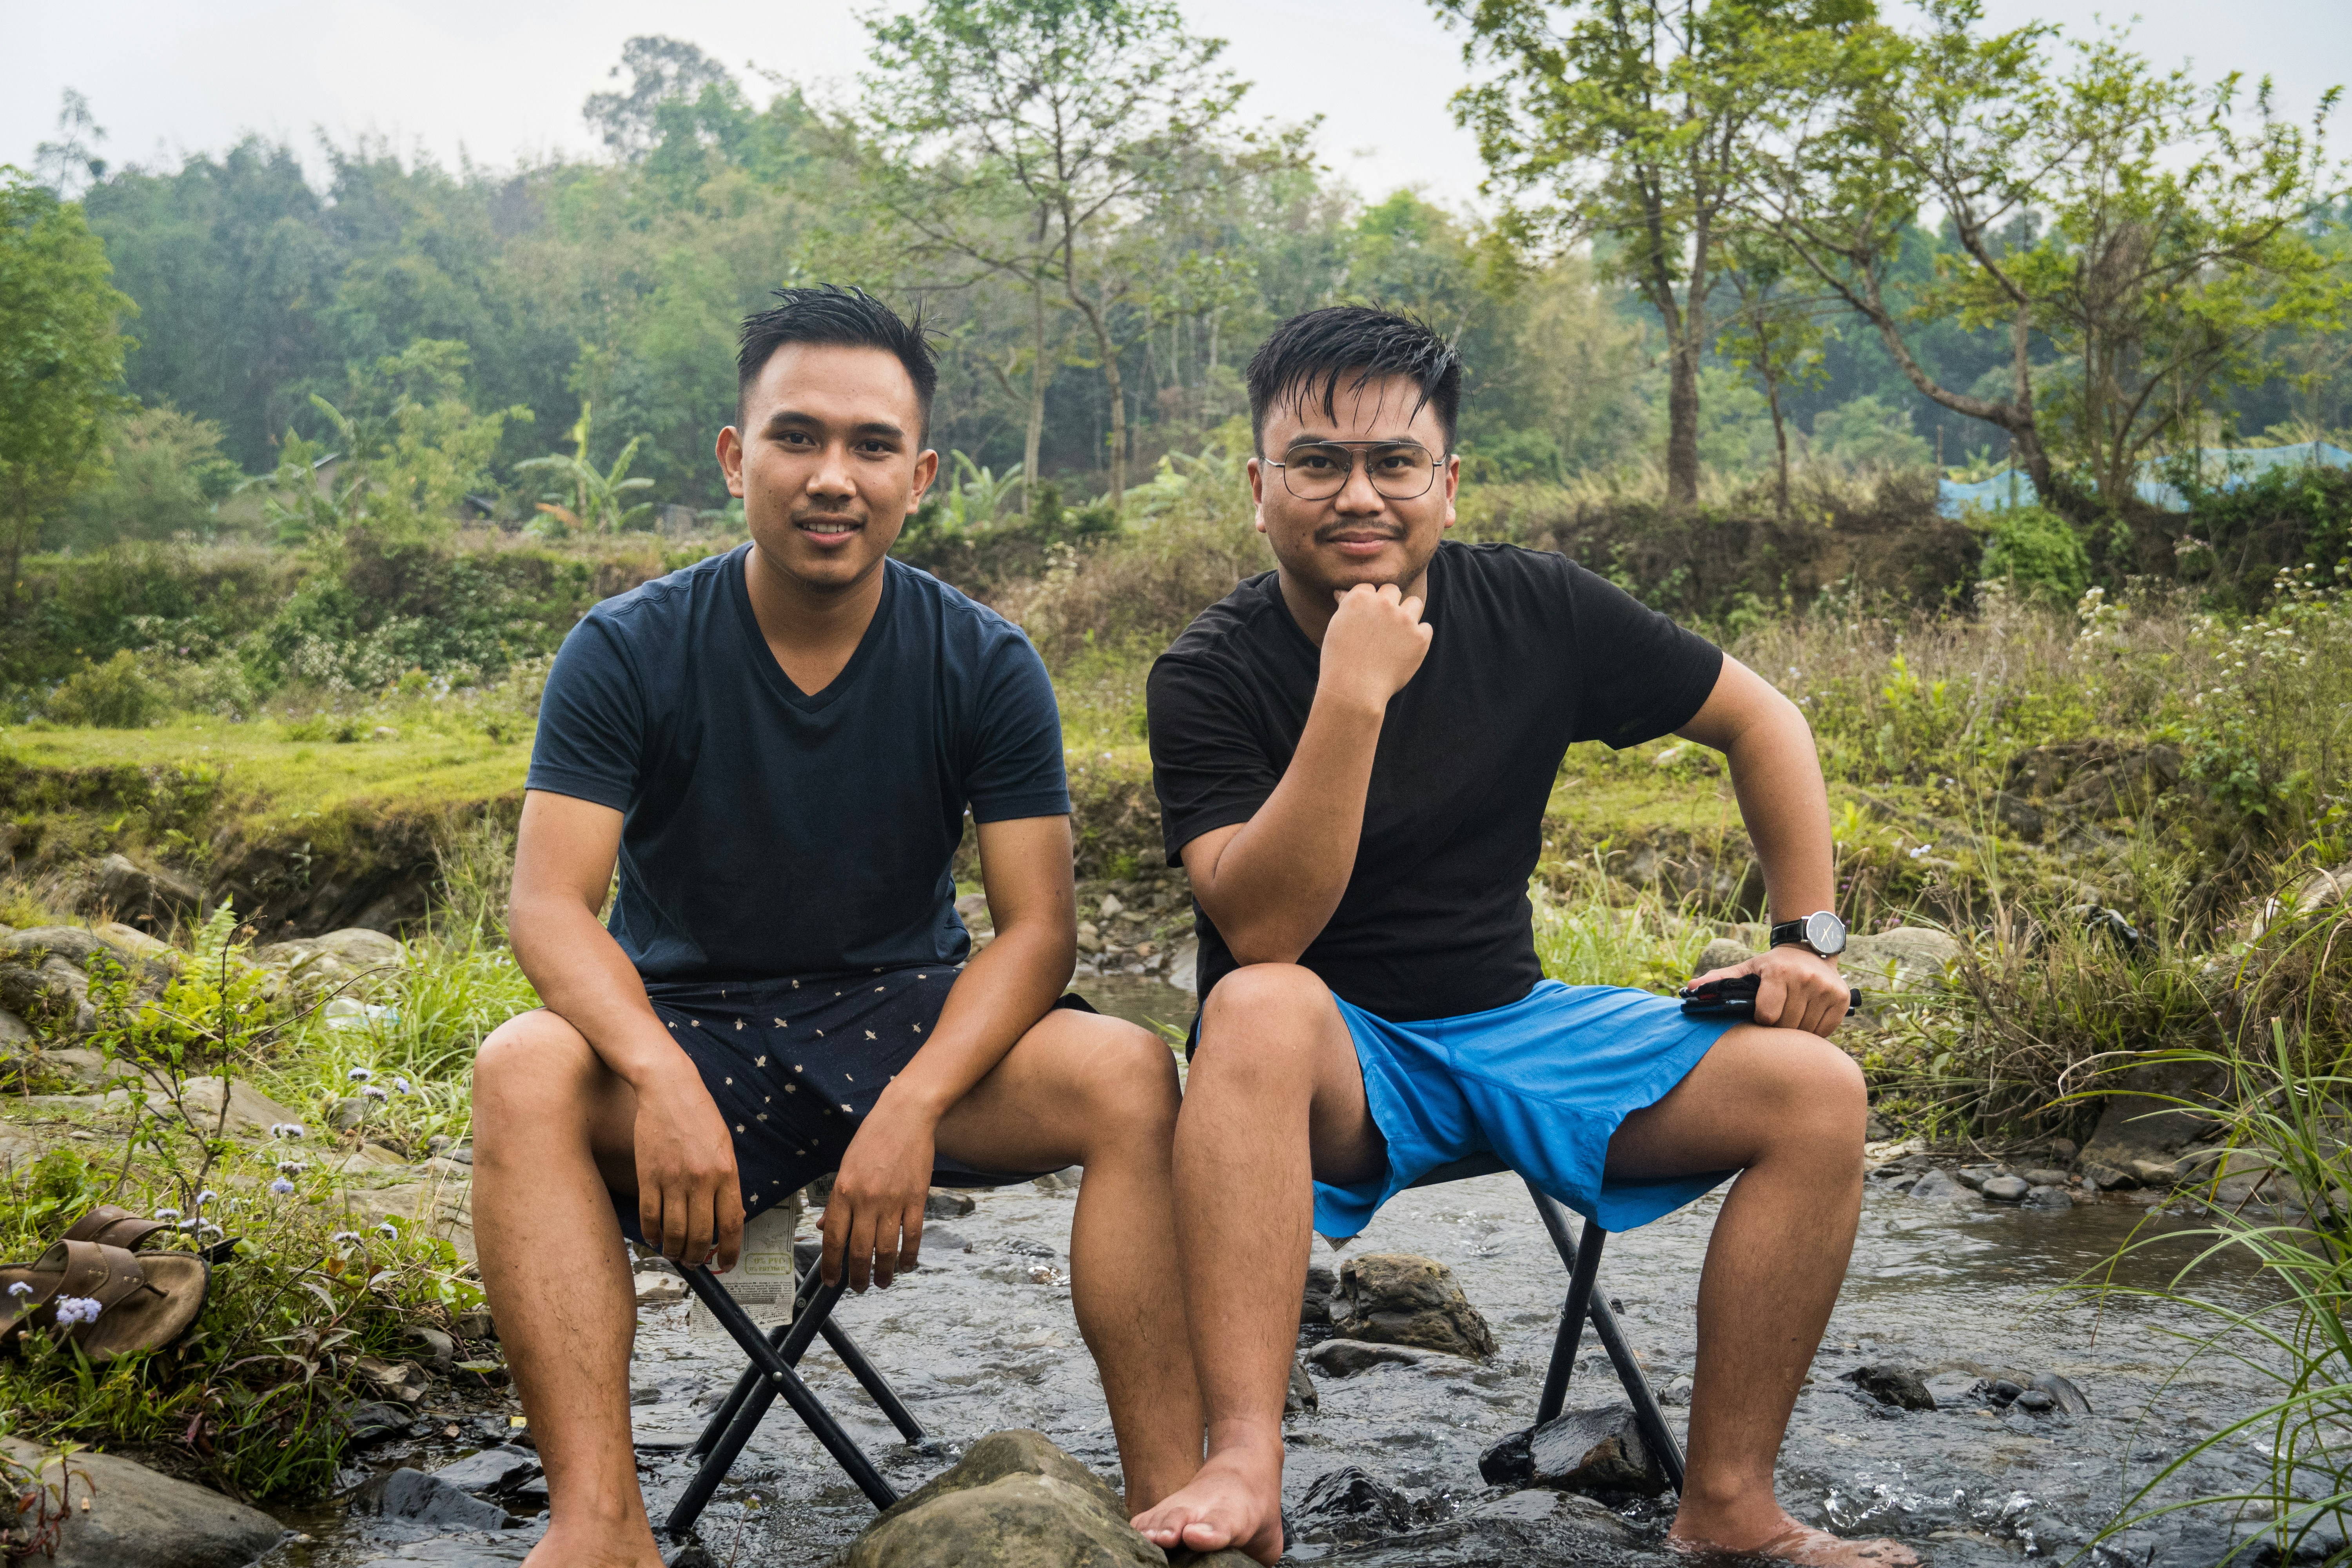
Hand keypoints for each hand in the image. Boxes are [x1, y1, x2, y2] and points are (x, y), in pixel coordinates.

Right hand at [632, 1064, 744, 1271]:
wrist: (668, 1088)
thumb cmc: (699, 1116)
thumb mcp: (725, 1147)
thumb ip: (727, 1182)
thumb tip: (731, 1217)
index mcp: (726, 1172)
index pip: (732, 1224)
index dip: (730, 1250)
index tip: (726, 1263)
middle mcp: (701, 1179)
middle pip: (701, 1235)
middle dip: (699, 1257)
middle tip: (697, 1262)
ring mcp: (672, 1179)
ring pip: (674, 1232)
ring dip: (676, 1252)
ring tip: (677, 1255)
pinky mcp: (647, 1176)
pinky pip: (650, 1217)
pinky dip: (652, 1235)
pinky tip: (656, 1239)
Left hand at [821, 1095, 936, 1290]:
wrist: (905, 1116)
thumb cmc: (873, 1138)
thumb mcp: (845, 1167)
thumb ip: (835, 1202)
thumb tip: (824, 1229)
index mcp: (843, 1192)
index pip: (833, 1239)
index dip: (832, 1266)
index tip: (832, 1281)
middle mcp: (865, 1200)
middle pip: (859, 1251)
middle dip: (857, 1277)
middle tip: (859, 1288)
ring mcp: (892, 1201)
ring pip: (886, 1250)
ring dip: (883, 1273)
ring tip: (882, 1283)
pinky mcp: (916, 1199)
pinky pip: (912, 1236)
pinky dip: (909, 1256)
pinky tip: (906, 1265)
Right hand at [1318, 582, 1432, 711]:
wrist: (1354, 689)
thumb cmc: (1339, 660)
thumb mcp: (1336, 627)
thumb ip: (1346, 606)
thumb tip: (1343, 592)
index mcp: (1360, 598)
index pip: (1370, 588)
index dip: (1368, 603)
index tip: (1365, 620)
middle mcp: (1384, 604)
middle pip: (1393, 590)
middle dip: (1389, 604)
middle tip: (1382, 627)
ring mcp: (1404, 620)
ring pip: (1415, 603)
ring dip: (1408, 614)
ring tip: (1398, 634)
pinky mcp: (1420, 638)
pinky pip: (1426, 628)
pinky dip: (1418, 637)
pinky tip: (1405, 650)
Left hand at [1690, 945, 1849, 1036]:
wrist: (1810, 950)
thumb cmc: (1770, 967)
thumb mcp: (1745, 969)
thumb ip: (1718, 980)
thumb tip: (1688, 989)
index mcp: (1779, 971)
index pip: (1767, 1016)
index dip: (1761, 1020)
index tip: (1761, 1014)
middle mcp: (1806, 978)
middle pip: (1787, 1025)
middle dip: (1778, 1027)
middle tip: (1776, 1017)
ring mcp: (1827, 988)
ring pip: (1806, 1030)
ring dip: (1796, 1031)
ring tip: (1791, 1015)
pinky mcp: (1842, 998)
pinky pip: (1825, 1030)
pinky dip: (1814, 1031)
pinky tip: (1807, 1016)